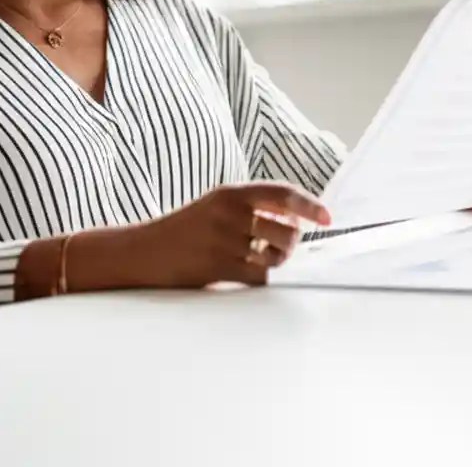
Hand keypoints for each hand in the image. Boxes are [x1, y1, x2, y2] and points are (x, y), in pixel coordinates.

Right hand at [129, 182, 331, 287]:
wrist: (142, 252)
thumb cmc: (185, 230)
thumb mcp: (216, 206)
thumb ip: (252, 207)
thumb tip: (298, 218)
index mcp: (231, 193)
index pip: (283, 194)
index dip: (310, 206)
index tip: (328, 217)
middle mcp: (229, 213)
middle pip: (287, 231)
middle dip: (292, 243)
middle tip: (280, 247)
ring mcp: (223, 241)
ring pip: (276, 257)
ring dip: (277, 262)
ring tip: (260, 259)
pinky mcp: (217, 267)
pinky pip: (259, 277)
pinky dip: (261, 278)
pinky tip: (246, 273)